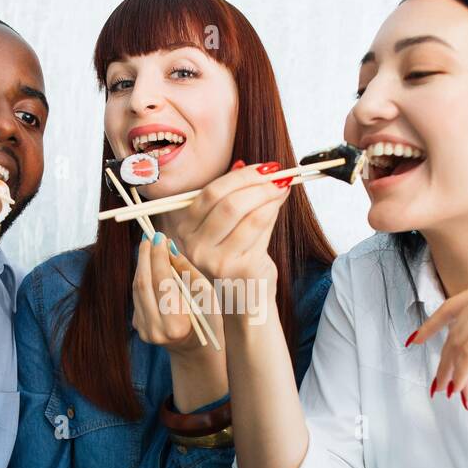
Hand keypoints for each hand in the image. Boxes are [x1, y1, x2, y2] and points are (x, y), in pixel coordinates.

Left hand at [131, 231, 224, 358]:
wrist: (196, 349)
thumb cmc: (209, 320)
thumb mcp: (207, 296)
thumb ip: (188, 272)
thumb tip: (169, 248)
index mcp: (176, 325)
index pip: (161, 283)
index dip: (159, 257)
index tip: (160, 237)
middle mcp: (155, 330)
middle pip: (143, 284)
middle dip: (145, 257)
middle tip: (150, 237)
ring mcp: (144, 330)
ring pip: (137, 289)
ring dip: (141, 265)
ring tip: (149, 248)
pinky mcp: (138, 326)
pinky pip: (137, 296)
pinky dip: (142, 277)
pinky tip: (150, 266)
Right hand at [175, 160, 290, 288]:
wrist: (243, 302)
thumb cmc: (236, 260)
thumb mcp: (224, 228)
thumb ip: (230, 198)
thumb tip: (244, 165)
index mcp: (185, 229)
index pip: (210, 193)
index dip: (240, 176)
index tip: (264, 167)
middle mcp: (194, 246)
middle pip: (228, 202)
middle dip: (258, 183)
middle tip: (279, 176)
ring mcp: (215, 260)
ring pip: (247, 214)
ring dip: (270, 196)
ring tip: (282, 188)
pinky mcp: (238, 269)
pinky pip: (260, 230)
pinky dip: (273, 212)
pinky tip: (278, 206)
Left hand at [407, 276, 467, 405]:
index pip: (450, 306)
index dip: (431, 326)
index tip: (415, 340)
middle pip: (454, 332)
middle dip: (445, 362)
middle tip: (439, 385)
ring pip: (460, 343)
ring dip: (452, 372)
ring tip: (451, 393)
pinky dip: (463, 372)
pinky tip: (461, 387)